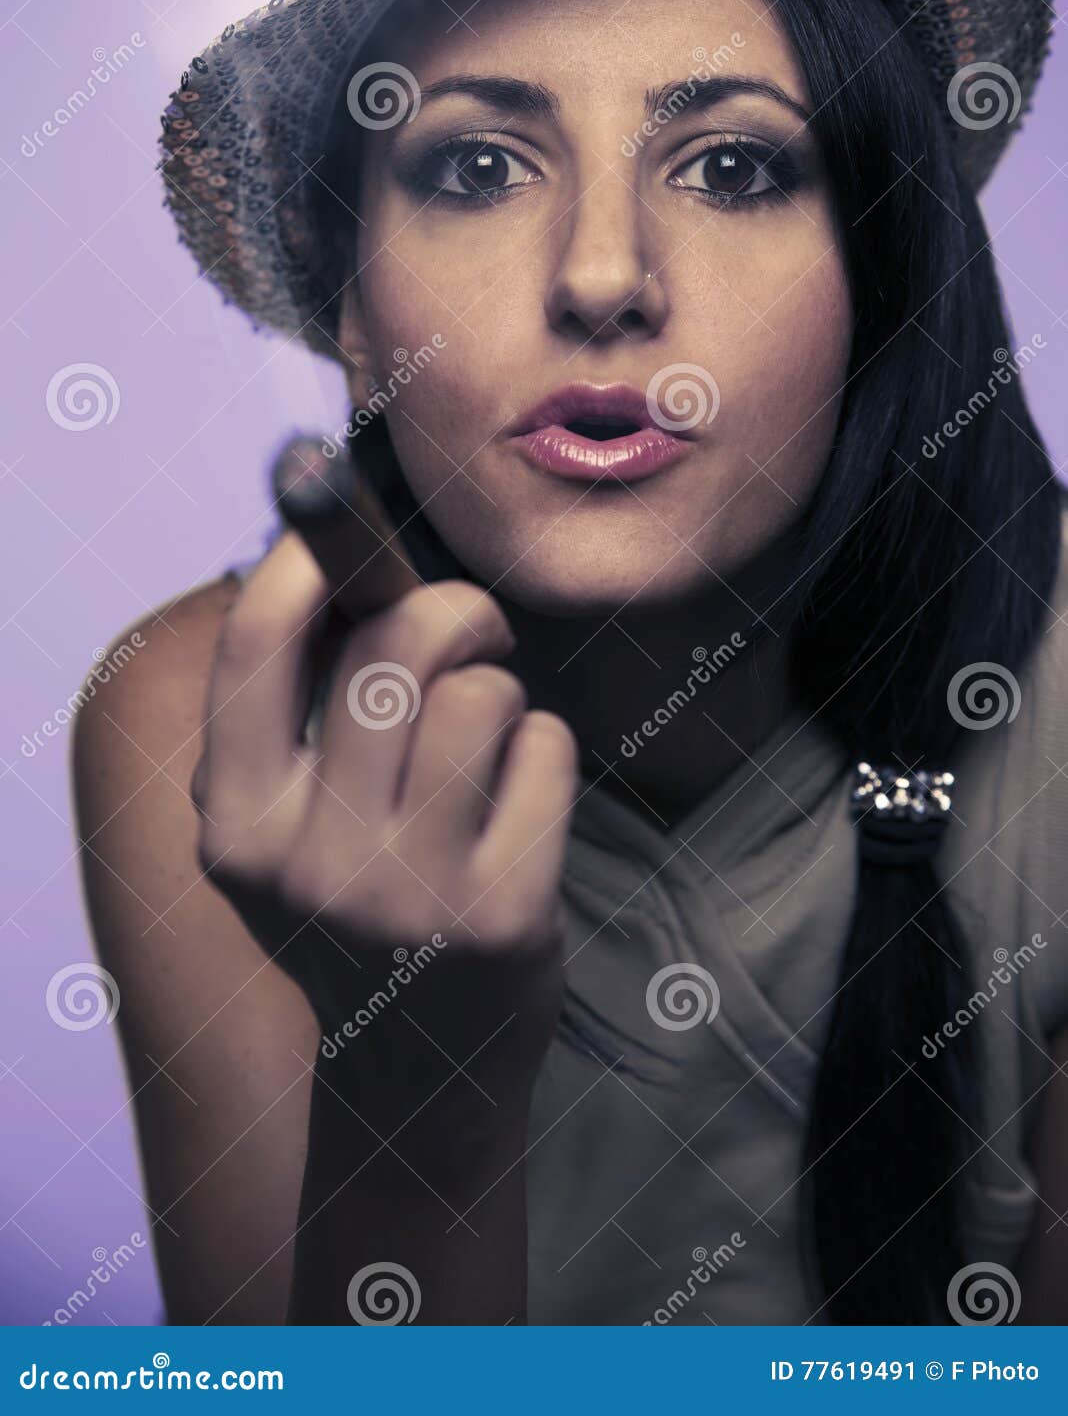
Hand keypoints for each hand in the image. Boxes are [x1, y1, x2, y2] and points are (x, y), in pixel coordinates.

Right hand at [190, 533, 578, 1107]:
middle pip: (394, 648)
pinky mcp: (501, 917)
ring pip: (481, 694)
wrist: (422, 1070)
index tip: (347, 525)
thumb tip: (342, 540)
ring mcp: (405, 897)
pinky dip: (544, 752)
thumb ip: (307, 702)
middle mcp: (305, 865)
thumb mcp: (297, 820)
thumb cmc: (368, 895)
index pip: (256, 645)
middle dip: (453, 610)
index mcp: (235, 827)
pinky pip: (544, 749)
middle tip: (474, 629)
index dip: (309, 556)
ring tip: (489, 741)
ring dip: (501, 692)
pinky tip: (520, 806)